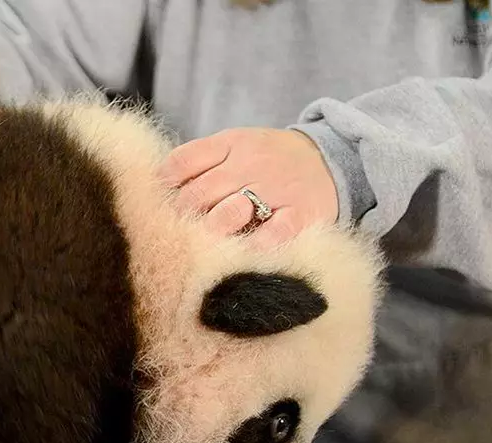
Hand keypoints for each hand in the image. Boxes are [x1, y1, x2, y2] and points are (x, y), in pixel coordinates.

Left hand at [157, 128, 338, 246]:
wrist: (333, 159)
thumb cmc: (270, 161)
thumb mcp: (237, 146)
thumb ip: (200, 161)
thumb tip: (158, 185)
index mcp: (232, 143)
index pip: (183, 162)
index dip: (165, 186)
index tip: (161, 203)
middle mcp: (252, 163)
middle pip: (200, 192)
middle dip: (183, 215)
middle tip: (178, 232)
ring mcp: (277, 188)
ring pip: (231, 210)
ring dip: (213, 228)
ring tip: (206, 241)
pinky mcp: (301, 213)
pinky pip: (275, 231)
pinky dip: (258, 243)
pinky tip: (247, 250)